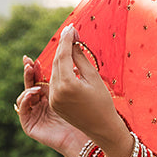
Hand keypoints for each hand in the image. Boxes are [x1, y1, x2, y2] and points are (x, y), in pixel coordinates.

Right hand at [14, 54, 87, 156]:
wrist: (91, 135)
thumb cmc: (90, 111)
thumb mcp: (82, 85)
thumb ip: (75, 67)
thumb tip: (72, 46)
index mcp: (53, 93)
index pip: (41, 77)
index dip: (36, 68)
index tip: (35, 57)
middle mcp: (42, 103)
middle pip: (31, 84)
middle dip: (29, 71)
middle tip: (29, 61)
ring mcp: (36, 114)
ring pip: (25, 95)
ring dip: (27, 83)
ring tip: (31, 71)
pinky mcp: (31, 126)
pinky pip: (22, 110)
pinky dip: (25, 100)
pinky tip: (34, 91)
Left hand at [49, 26, 132, 156]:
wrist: (102, 128)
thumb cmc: (103, 102)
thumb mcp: (93, 77)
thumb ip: (80, 58)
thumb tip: (72, 43)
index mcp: (68, 84)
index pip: (64, 55)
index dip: (67, 39)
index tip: (71, 28)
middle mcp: (57, 92)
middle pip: (57, 62)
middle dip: (63, 47)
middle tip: (71, 33)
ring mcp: (53, 99)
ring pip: (54, 72)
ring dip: (61, 58)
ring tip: (70, 46)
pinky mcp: (54, 104)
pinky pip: (55, 82)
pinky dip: (60, 72)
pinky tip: (67, 63)